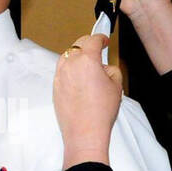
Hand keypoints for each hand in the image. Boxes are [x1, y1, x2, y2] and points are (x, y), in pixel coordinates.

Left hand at [55, 34, 122, 167]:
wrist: (85, 132)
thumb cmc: (101, 111)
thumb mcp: (116, 86)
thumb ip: (111, 69)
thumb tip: (104, 67)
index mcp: (87, 60)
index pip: (93, 40)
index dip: (101, 38)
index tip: (105, 40)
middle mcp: (70, 64)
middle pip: (78, 44)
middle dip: (88, 43)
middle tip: (97, 48)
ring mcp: (60, 75)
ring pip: (67, 55)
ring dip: (77, 54)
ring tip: (87, 63)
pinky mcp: (55, 87)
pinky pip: (61, 70)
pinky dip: (69, 68)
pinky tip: (78, 77)